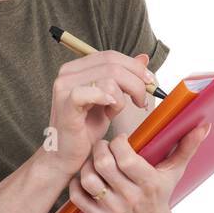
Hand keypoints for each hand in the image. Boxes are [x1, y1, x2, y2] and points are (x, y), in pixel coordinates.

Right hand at [45, 50, 156, 176]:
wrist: (67, 156)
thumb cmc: (86, 129)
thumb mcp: (110, 100)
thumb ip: (124, 78)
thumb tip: (143, 58)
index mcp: (76, 68)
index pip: (111, 56)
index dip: (134, 67)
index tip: (149, 83)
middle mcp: (67, 73)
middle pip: (113, 64)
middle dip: (135, 83)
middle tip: (141, 101)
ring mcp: (64, 88)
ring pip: (109, 79)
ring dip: (122, 98)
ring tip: (116, 113)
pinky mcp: (66, 105)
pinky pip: (91, 92)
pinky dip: (107, 100)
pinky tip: (109, 110)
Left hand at [66, 121, 211, 212]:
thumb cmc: (161, 196)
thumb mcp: (175, 173)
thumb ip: (187, 147)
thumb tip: (204, 126)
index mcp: (150, 184)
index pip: (126, 159)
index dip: (119, 143)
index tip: (121, 140)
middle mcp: (131, 198)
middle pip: (104, 165)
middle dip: (100, 149)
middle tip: (104, 146)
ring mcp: (113, 210)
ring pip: (89, 180)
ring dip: (87, 165)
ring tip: (95, 160)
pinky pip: (78, 198)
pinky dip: (77, 183)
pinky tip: (86, 175)